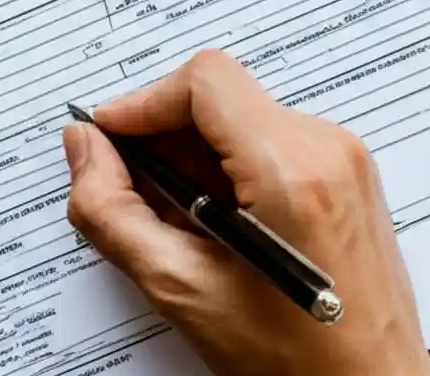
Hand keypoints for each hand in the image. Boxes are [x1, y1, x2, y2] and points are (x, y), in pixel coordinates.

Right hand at [63, 50, 429, 375]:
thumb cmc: (297, 360)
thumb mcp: (181, 288)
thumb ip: (112, 211)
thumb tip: (85, 150)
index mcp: (291, 171)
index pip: (204, 81)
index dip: (143, 103)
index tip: (109, 137)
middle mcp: (327, 151)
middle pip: (218, 98)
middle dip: (163, 137)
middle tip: (133, 191)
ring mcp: (342, 161)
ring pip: (239, 119)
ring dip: (192, 158)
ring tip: (179, 223)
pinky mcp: (344, 175)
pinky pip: (267, 142)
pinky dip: (225, 170)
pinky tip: (214, 225)